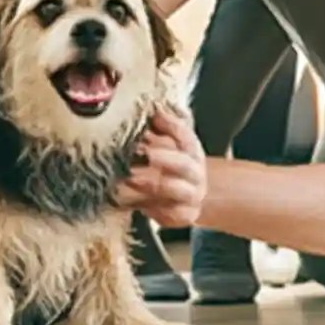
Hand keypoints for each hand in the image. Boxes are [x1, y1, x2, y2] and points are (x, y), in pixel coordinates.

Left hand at [115, 106, 206, 227]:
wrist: (193, 192)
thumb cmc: (172, 162)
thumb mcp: (168, 142)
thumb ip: (158, 127)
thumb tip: (150, 108)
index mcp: (191, 149)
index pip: (184, 135)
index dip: (170, 127)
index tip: (152, 120)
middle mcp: (194, 171)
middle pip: (183, 164)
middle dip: (161, 158)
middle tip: (140, 153)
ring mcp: (192, 194)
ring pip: (177, 190)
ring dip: (152, 184)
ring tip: (129, 179)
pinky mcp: (185, 215)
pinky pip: (173, 215)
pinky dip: (156, 211)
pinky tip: (139, 206)